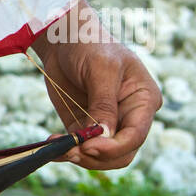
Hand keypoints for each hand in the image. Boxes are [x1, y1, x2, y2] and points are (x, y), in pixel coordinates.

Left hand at [33, 8, 161, 168]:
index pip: (136, 136)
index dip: (114, 147)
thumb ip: (103, 104)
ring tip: (59, 148)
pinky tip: (51, 146)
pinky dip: (65, 151)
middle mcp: (130, 117)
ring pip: (101, 157)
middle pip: (122, 153)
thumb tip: (103, 136)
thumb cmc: (90, 45)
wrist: (63, 38)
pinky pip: (79, 148)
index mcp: (144, 100)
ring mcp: (107, 124)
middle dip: (97, 157)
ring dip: (80, 157)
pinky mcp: (84, 126)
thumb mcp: (100, 69)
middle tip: (71, 151)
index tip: (88, 146)